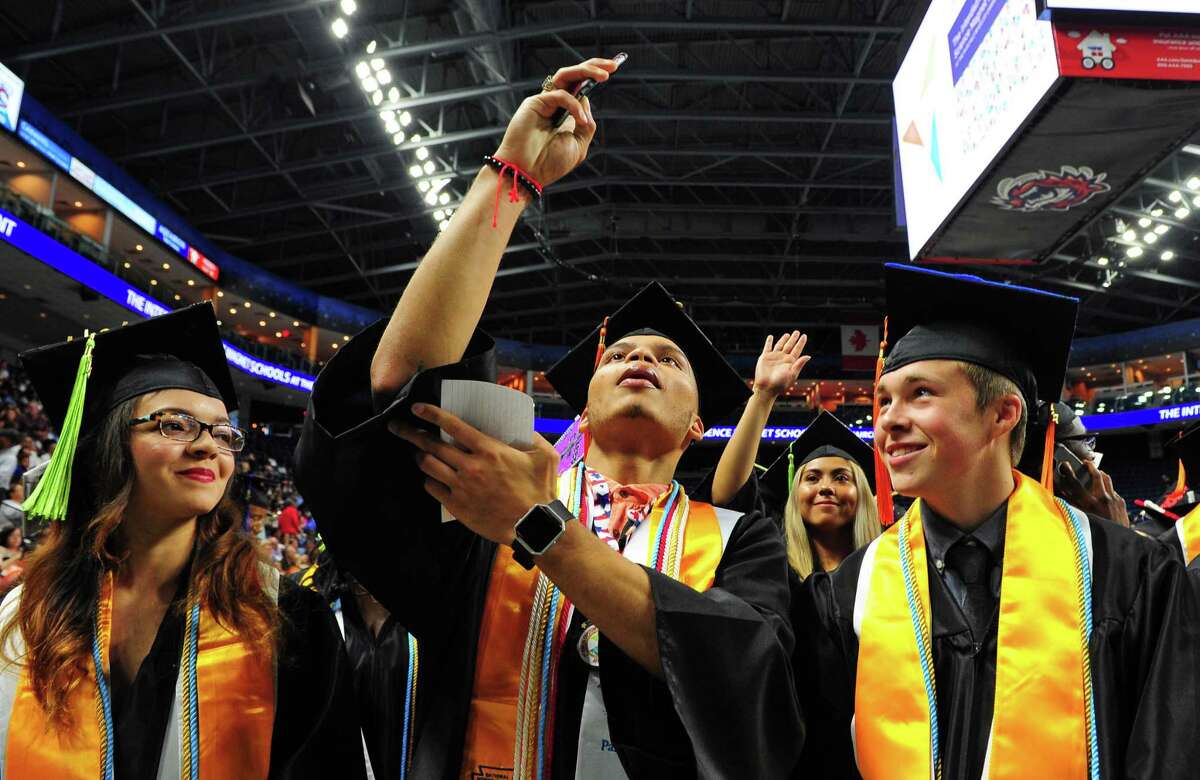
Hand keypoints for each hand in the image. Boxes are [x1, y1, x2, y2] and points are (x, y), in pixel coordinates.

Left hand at [389, 404, 559, 544]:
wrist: (535, 526)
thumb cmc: (542, 490)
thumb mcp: (545, 456)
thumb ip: (533, 437)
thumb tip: (523, 427)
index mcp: (490, 450)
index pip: (454, 426)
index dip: (432, 414)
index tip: (417, 408)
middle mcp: (471, 466)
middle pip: (432, 445)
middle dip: (411, 433)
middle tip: (398, 427)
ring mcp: (462, 487)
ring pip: (428, 466)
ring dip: (420, 456)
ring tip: (418, 453)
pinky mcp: (458, 506)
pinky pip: (433, 488)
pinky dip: (429, 480)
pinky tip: (432, 477)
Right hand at [492, 57, 621, 186]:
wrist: (527, 174)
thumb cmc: (549, 164)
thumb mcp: (578, 146)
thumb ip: (586, 124)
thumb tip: (587, 101)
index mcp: (566, 113)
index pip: (581, 87)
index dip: (595, 76)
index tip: (613, 69)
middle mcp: (555, 104)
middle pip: (574, 75)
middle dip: (594, 66)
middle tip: (612, 66)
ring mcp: (544, 102)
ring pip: (565, 75)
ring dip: (586, 71)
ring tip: (604, 75)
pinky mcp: (534, 103)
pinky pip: (559, 95)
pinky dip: (573, 105)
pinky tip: (580, 119)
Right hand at [752, 331, 809, 396]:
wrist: (767, 387)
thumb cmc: (780, 383)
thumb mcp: (792, 373)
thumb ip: (799, 364)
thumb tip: (808, 356)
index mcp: (790, 362)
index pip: (797, 349)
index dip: (800, 343)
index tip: (804, 336)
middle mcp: (783, 358)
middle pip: (789, 346)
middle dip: (793, 339)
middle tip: (797, 332)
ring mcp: (774, 357)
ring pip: (780, 345)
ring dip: (783, 339)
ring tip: (787, 334)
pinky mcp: (765, 357)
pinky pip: (767, 347)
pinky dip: (769, 342)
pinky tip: (771, 337)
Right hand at [1057, 461, 1129, 526]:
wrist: (1119, 541)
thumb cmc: (1097, 533)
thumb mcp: (1081, 519)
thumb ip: (1072, 505)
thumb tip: (1063, 492)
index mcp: (1089, 504)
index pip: (1075, 483)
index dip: (1068, 472)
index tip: (1065, 465)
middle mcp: (1102, 499)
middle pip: (1096, 475)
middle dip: (1089, 465)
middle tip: (1084, 462)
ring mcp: (1113, 499)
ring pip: (1107, 478)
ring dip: (1100, 473)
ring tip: (1095, 471)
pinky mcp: (1121, 502)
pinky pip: (1113, 489)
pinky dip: (1107, 488)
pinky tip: (1103, 491)